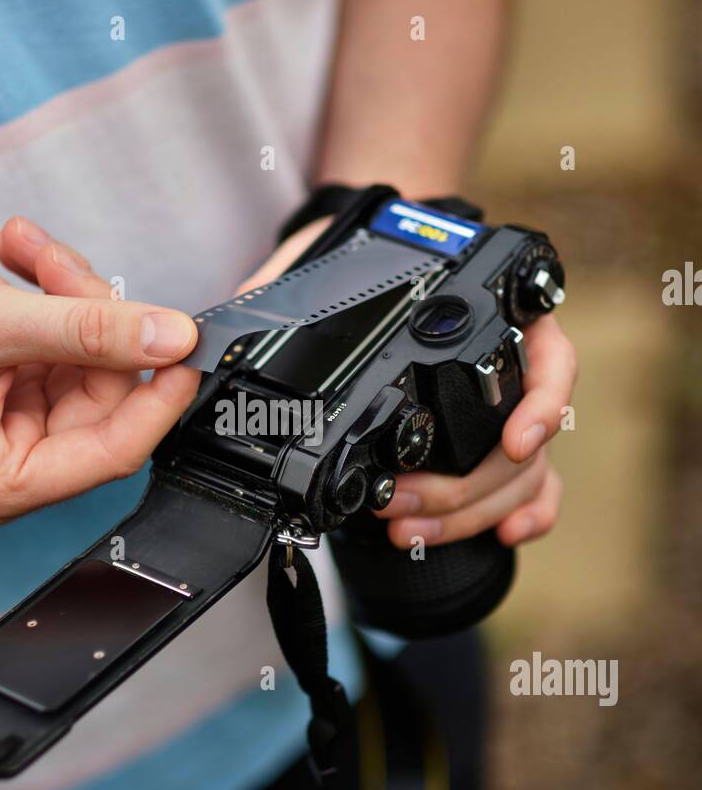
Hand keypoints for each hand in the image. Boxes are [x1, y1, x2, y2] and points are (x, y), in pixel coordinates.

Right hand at [0, 219, 198, 526]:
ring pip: (87, 363)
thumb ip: (89, 331)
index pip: (111, 452)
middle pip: (102, 400)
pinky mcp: (12, 388)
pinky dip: (52, 297)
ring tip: (29, 252)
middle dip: (96, 323)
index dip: (158, 397)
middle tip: (69, 271)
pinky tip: (20, 259)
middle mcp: (8, 466)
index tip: (188, 347)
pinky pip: (62, 344)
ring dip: (71, 297)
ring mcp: (12, 426)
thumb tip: (172, 339)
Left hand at [239, 217, 575, 549]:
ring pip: (522, 474)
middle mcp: (515, 359)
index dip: (542, 404)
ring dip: (471, 512)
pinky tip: (502, 535)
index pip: (550, 356)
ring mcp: (512, 407)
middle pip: (527, 438)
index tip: (515, 442)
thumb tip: (238, 312)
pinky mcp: (502, 445)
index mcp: (499, 309)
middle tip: (405, 505)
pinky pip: (532, 486)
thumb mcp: (329, 257)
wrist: (372, 260)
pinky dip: (524, 515)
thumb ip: (293, 279)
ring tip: (410, 528)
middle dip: (467, 487)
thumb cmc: (367, 254)